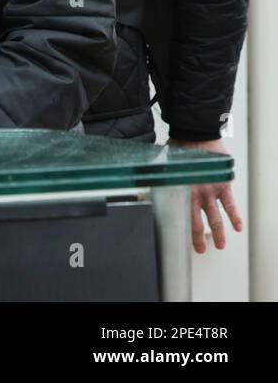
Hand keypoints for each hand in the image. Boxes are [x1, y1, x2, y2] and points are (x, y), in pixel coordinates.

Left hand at [168, 137, 243, 252]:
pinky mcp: (222, 185)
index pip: (177, 214)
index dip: (177, 228)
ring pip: (214, 217)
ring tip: (220, 245)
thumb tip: (145, 182)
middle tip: (199, 249)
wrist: (195, 133)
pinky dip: (235, 216)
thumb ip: (160, 178)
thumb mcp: (163, 165)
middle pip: (196, 222)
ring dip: (219, 233)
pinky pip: (230, 204)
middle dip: (198, 238)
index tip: (177, 239)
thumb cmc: (177, 147)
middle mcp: (194, 193)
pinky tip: (238, 227)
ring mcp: (210, 190)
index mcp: (177, 189)